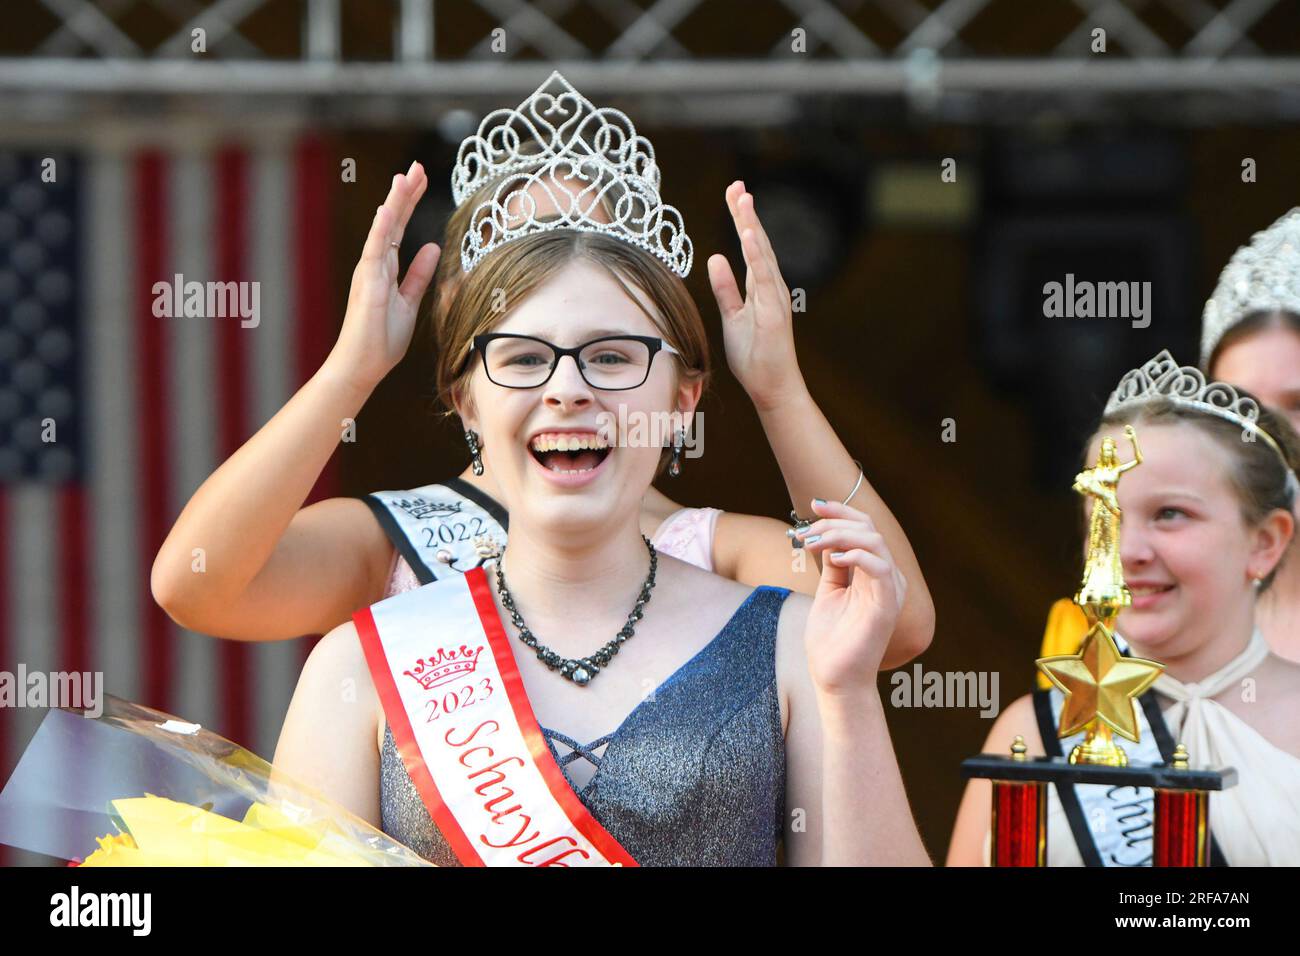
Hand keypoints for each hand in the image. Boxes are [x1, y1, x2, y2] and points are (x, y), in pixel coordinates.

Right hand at [327, 162, 440, 390]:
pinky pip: (375, 252)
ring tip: (403, 177)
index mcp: (386, 267)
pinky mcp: (367, 284)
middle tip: (416, 166)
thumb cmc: (382, 338)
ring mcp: (369, 271)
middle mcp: (376, 263)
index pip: (400, 227)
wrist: (363, 365)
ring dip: (394, 203)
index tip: (421, 178)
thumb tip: (432, 248)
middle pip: (393, 221)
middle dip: (405, 193)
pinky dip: (381, 230)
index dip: (410, 202)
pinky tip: (388, 210)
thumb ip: (418, 275)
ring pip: (384, 230)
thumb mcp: (410, 302)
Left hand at [706, 182, 804, 410]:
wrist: (772, 388)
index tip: (733, 194)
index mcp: (760, 287)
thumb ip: (725, 288)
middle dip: (746, 213)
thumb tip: (715, 258)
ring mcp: (775, 298)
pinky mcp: (775, 313)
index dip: (741, 220)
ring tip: (743, 199)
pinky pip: (764, 279)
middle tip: (736, 185)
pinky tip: (749, 235)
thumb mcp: (732, 316)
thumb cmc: (755, 356)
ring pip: (763, 255)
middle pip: (758, 243)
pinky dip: (758, 256)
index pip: (749, 247)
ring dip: (752, 226)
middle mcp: (771, 287)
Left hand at [796, 499, 906, 696]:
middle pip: (869, 528)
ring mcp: (890, 589)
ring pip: (874, 541)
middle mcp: (886, 577)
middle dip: (836, 520)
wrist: (835, 678)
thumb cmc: (832, 640)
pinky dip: (856, 555)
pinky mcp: (888, 604)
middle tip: (808, 528)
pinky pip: (880, 567)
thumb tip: (827, 536)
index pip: (864, 529)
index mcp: (874, 573)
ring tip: (814, 544)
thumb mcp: (829, 592)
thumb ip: (834, 565)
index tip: (814, 506)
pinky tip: (832, 558)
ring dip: (840, 534)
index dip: (840, 512)